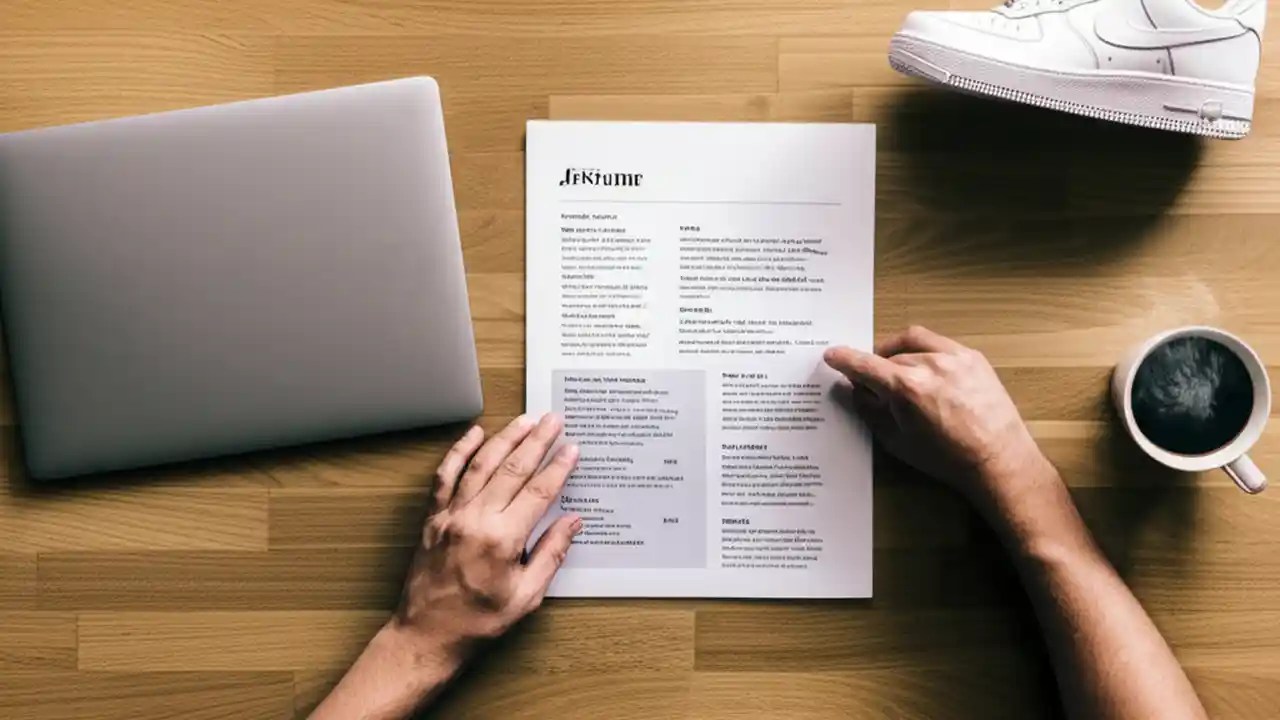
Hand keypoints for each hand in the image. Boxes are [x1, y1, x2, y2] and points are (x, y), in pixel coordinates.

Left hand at [308, 414, 581, 719]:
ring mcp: (450, 515)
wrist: (426, 635)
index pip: (538, 492)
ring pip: (481, 464)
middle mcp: (475, 520)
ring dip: (505, 438)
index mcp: (502, 540)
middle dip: (537, 441)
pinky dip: (459, 450)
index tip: (572, 449)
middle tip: (554, 420)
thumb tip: (572, 523)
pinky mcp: (433, 517)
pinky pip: (445, 475)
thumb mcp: (525, 596)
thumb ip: (551, 554)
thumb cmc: (477, 622)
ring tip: (525, 421)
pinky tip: (474, 433)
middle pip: (513, 469)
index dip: (558, 468)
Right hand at [824, 325, 1050, 508]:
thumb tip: (852, 390)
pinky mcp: (971, 356)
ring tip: (895, 371)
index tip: (832, 356)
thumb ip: (869, 410)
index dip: (844, 360)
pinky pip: (936, 342)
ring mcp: (953, 356)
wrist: (997, 459)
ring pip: (910, 343)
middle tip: (874, 389)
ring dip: (896, 354)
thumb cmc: (946, 457)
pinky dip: (921, 350)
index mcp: (906, 387)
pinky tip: (922, 368)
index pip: (864, 365)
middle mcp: (928, 364)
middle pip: (887, 358)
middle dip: (876, 371)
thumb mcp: (896, 440)